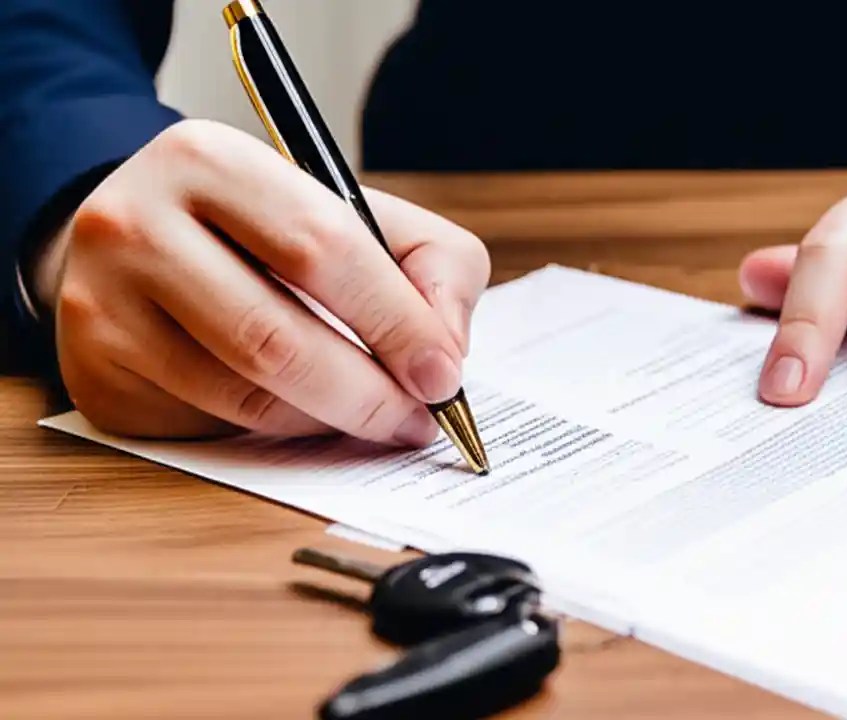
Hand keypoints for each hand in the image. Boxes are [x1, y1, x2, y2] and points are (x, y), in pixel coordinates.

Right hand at [36, 119, 489, 444]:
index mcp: (211, 160)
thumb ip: (429, 263)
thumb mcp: (355, 210)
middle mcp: (137, 224)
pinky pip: (208, 426)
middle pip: (274, 338)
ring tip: (373, 416)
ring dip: (328, 421)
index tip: (443, 375)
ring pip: (242, 396)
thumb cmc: (266, 231)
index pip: (321, 248)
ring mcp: (102, 303)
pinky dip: (276, 433)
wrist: (144, 241)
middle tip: (417, 419)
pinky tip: (306, 414)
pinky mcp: (96, 372)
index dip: (396, 322)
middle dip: (367, 393)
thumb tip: (443, 352)